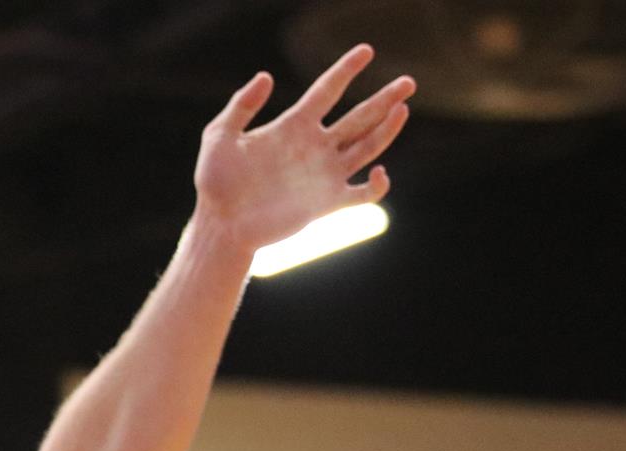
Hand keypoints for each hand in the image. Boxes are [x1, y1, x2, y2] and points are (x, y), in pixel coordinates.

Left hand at [192, 44, 414, 254]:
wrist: (221, 224)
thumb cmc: (216, 182)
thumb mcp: (219, 137)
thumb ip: (240, 106)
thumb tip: (266, 76)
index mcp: (293, 126)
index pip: (327, 91)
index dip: (346, 70)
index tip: (367, 51)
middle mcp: (314, 147)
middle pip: (358, 117)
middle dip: (384, 99)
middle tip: (409, 82)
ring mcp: (323, 174)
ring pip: (366, 147)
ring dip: (387, 130)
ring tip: (403, 110)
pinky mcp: (326, 203)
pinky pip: (361, 194)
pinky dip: (376, 185)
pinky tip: (379, 173)